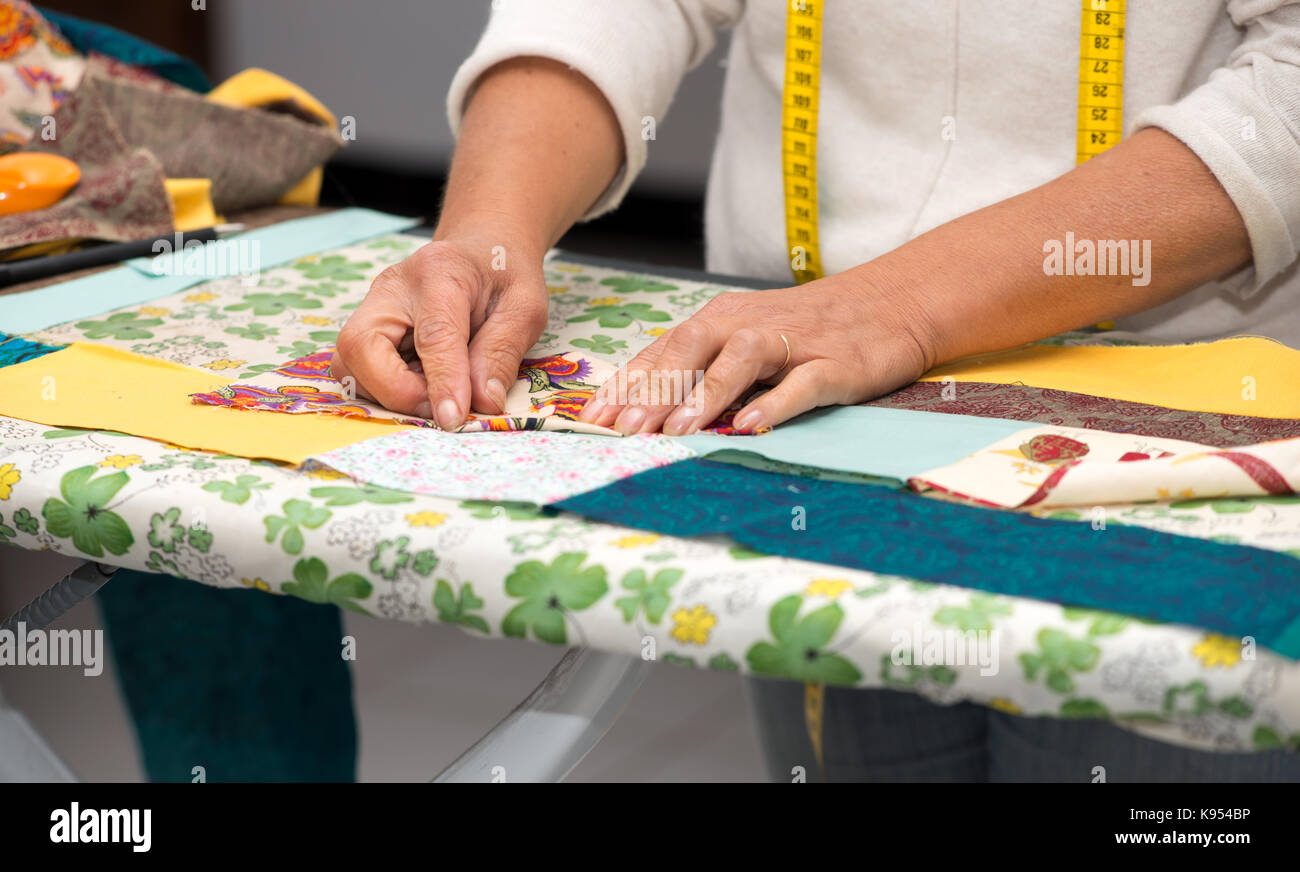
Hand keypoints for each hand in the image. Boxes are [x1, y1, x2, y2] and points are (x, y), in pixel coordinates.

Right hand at [332, 233, 547, 428]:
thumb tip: (482, 403)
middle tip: (442, 408)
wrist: (480, 249)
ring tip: (435, 394)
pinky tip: (422, 385)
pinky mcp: (367, 327)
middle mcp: (392, 287)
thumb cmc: (503, 275)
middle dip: (396, 391)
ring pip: (349, 363)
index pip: (433, 335)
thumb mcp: (524, 308)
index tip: (453, 418)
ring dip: (387, 393)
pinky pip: (357, 369)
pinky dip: (385, 389)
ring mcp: (372, 307)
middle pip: (360, 347)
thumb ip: (502, 353)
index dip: (442, 382)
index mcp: (440, 273)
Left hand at [576, 275, 936, 433]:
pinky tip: (750, 426)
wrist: (888, 305)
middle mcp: (747, 325)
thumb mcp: (745, 344)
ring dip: (706, 394)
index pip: (662, 352)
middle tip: (626, 429)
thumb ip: (700, 372)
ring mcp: (791, 343)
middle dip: (655, 391)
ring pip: (740, 360)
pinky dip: (775, 403)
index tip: (592, 419)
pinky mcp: (834, 363)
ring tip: (679, 430)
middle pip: (691, 350)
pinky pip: (801, 383)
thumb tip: (643, 412)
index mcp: (719, 321)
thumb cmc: (805, 332)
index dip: (627, 385)